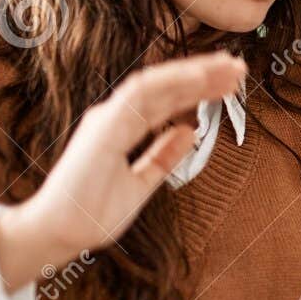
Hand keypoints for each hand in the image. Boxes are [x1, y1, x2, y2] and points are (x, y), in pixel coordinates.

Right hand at [0, 52, 246, 287]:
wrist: (62, 232)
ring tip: (228, 67)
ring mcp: (109, 117)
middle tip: (238, 68)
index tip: (229, 84)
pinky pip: (142, 93)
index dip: (198, 90)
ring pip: (158, 83)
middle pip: (167, 88)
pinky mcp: (105, 124)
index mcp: (122, 128)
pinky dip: (171, 80)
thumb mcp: (142, 183)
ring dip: (194, 72)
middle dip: (204, 75)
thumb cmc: (92, 213)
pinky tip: (199, 75)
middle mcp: (115, 117)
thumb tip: (189, 132)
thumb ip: (163, 157)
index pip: (166, 101)